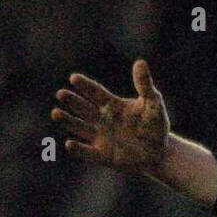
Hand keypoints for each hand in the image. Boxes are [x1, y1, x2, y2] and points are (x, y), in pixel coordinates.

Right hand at [53, 59, 169, 172]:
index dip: (85, 86)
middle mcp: (101, 118)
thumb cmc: (155, 126)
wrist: (160, 153)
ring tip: (56, 113)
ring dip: (67, 120)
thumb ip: (145, 86)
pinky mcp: (103, 155)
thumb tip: (140, 62)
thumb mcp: (153, 105)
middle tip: (61, 93)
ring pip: (79, 127)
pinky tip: (70, 144)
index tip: (74, 78)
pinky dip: (79, 149)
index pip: (95, 92)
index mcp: (111, 104)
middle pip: (83, 107)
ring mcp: (100, 136)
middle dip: (72, 100)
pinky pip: (88, 152)